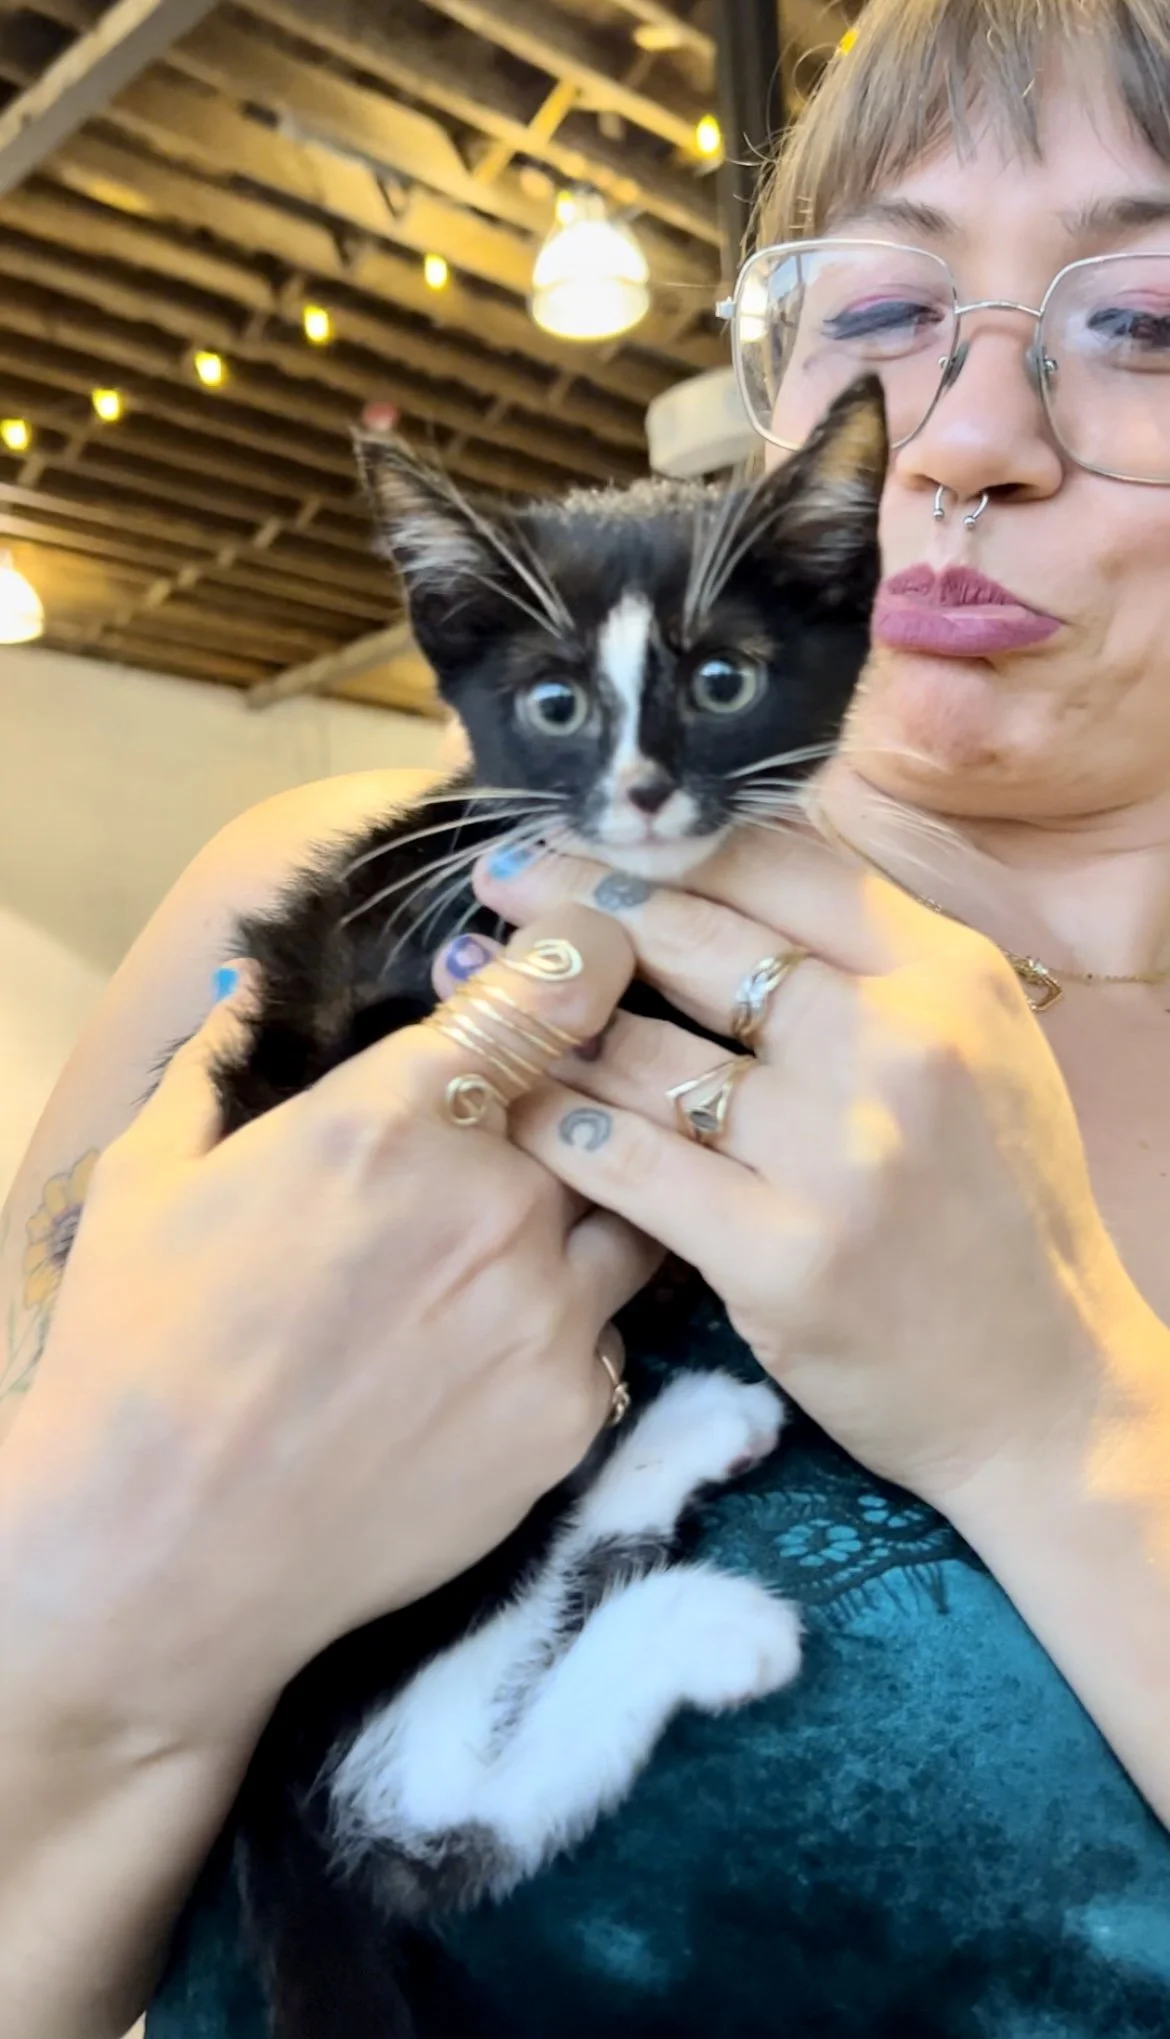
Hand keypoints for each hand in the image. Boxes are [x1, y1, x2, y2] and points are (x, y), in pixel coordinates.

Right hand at [0, 907, 658, 1748]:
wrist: (161, 1558)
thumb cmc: (140, 1354)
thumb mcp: (151, 1178)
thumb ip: (219, 1062)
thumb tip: (248, 984)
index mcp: (394, 1119)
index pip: (553, 991)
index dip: (585, 958)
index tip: (592, 955)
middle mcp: (496, 1202)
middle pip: (598, 1106)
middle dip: (573, 1100)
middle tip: (531, 1121)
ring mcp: (547, 1312)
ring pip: (632, 1213)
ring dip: (592, 1207)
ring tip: (514, 1240)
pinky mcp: (573, 1412)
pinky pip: (612, 1329)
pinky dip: (570, 1320)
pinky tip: (493, 1343)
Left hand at [474, 832, 1137, 1509]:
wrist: (1042, 1389)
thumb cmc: (996, 1210)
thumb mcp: (976, 1051)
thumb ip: (874, 965)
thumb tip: (736, 874)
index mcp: (949, 977)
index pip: (782, 863)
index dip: (670, 839)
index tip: (589, 827)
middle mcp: (899, 1046)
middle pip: (699, 937)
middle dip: (581, 899)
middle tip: (501, 876)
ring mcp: (840, 1154)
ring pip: (648, 1054)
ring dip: (546, 1018)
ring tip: (470, 989)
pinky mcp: (783, 1255)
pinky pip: (635, 1167)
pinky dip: (563, 1134)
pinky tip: (514, 1111)